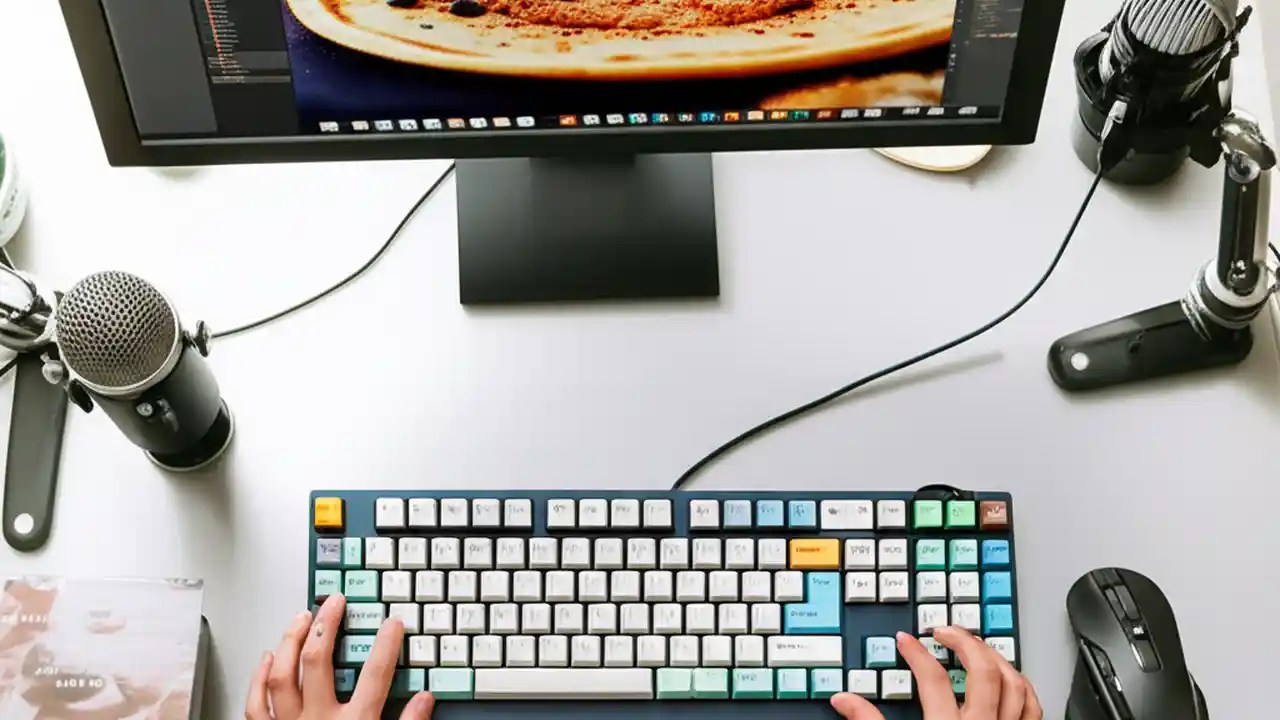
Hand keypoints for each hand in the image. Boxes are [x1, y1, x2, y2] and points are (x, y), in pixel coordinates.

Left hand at [246, 594, 432, 719]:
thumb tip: (425, 700)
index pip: (375, 675)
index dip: (386, 644)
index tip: (392, 623)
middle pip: (318, 661)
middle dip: (326, 626)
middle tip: (335, 602)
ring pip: (281, 674)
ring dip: (290, 640)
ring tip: (301, 617)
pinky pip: (255, 703)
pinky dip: (259, 676)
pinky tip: (267, 656)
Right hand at [830, 626, 1040, 719]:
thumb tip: (845, 701)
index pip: (932, 678)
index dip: (916, 653)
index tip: (905, 641)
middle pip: (983, 671)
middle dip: (964, 642)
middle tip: (944, 630)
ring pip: (1014, 684)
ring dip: (996, 658)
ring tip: (977, 646)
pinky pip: (1033, 707)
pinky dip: (1021, 685)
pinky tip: (1008, 678)